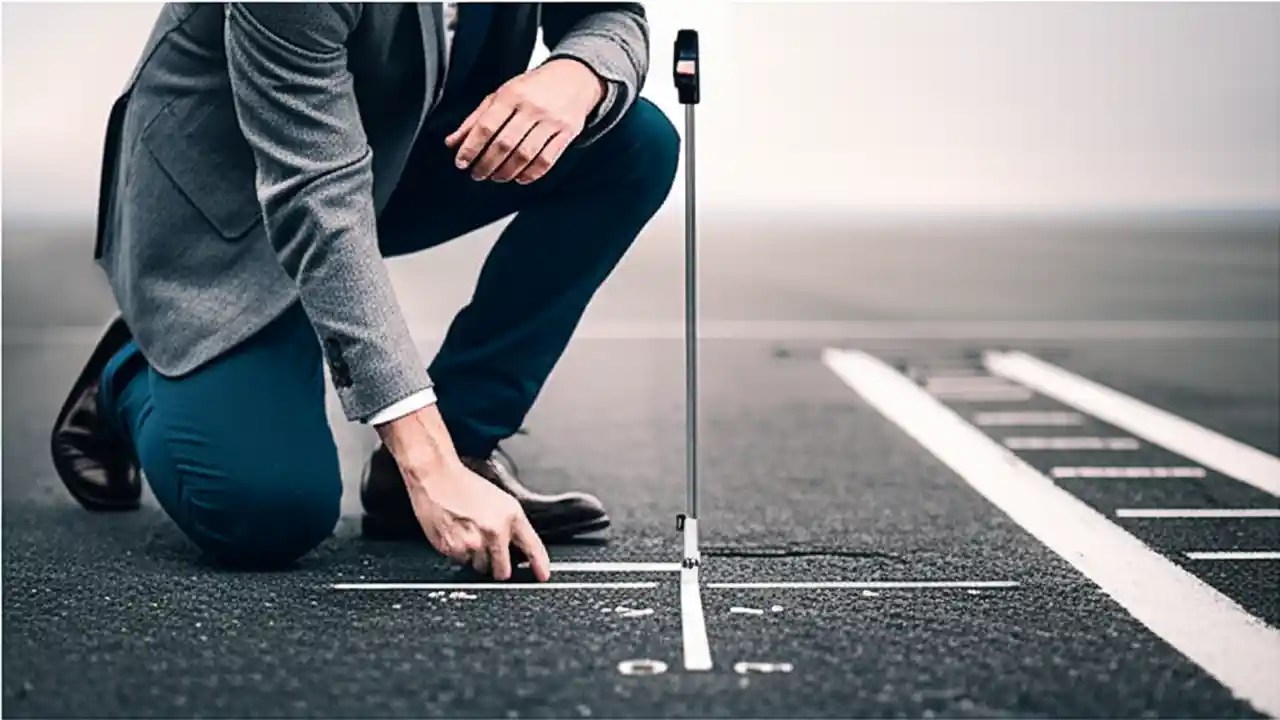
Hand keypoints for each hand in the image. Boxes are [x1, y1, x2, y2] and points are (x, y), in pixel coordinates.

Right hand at [377, 405, 550, 581]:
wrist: (436, 476)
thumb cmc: (464, 484)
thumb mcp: (499, 500)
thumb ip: (511, 525)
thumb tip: (518, 547)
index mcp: (510, 516)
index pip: (532, 547)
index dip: (540, 565)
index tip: (542, 575)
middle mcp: (493, 532)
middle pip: (502, 570)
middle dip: (499, 567)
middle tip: (491, 553)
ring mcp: (472, 543)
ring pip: (480, 566)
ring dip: (477, 557)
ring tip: (468, 534)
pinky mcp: (452, 548)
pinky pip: (460, 560)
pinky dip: (460, 552)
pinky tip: (456, 533)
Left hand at [445, 58, 605, 184]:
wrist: (575, 77)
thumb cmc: (533, 87)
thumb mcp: (501, 95)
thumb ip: (476, 118)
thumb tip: (452, 142)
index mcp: (511, 94)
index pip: (486, 126)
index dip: (471, 148)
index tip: (461, 162)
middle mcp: (532, 107)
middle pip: (504, 144)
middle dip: (487, 164)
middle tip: (477, 174)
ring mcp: (552, 121)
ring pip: (525, 155)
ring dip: (506, 172)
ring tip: (497, 177)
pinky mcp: (567, 132)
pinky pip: (547, 160)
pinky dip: (531, 174)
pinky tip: (520, 177)